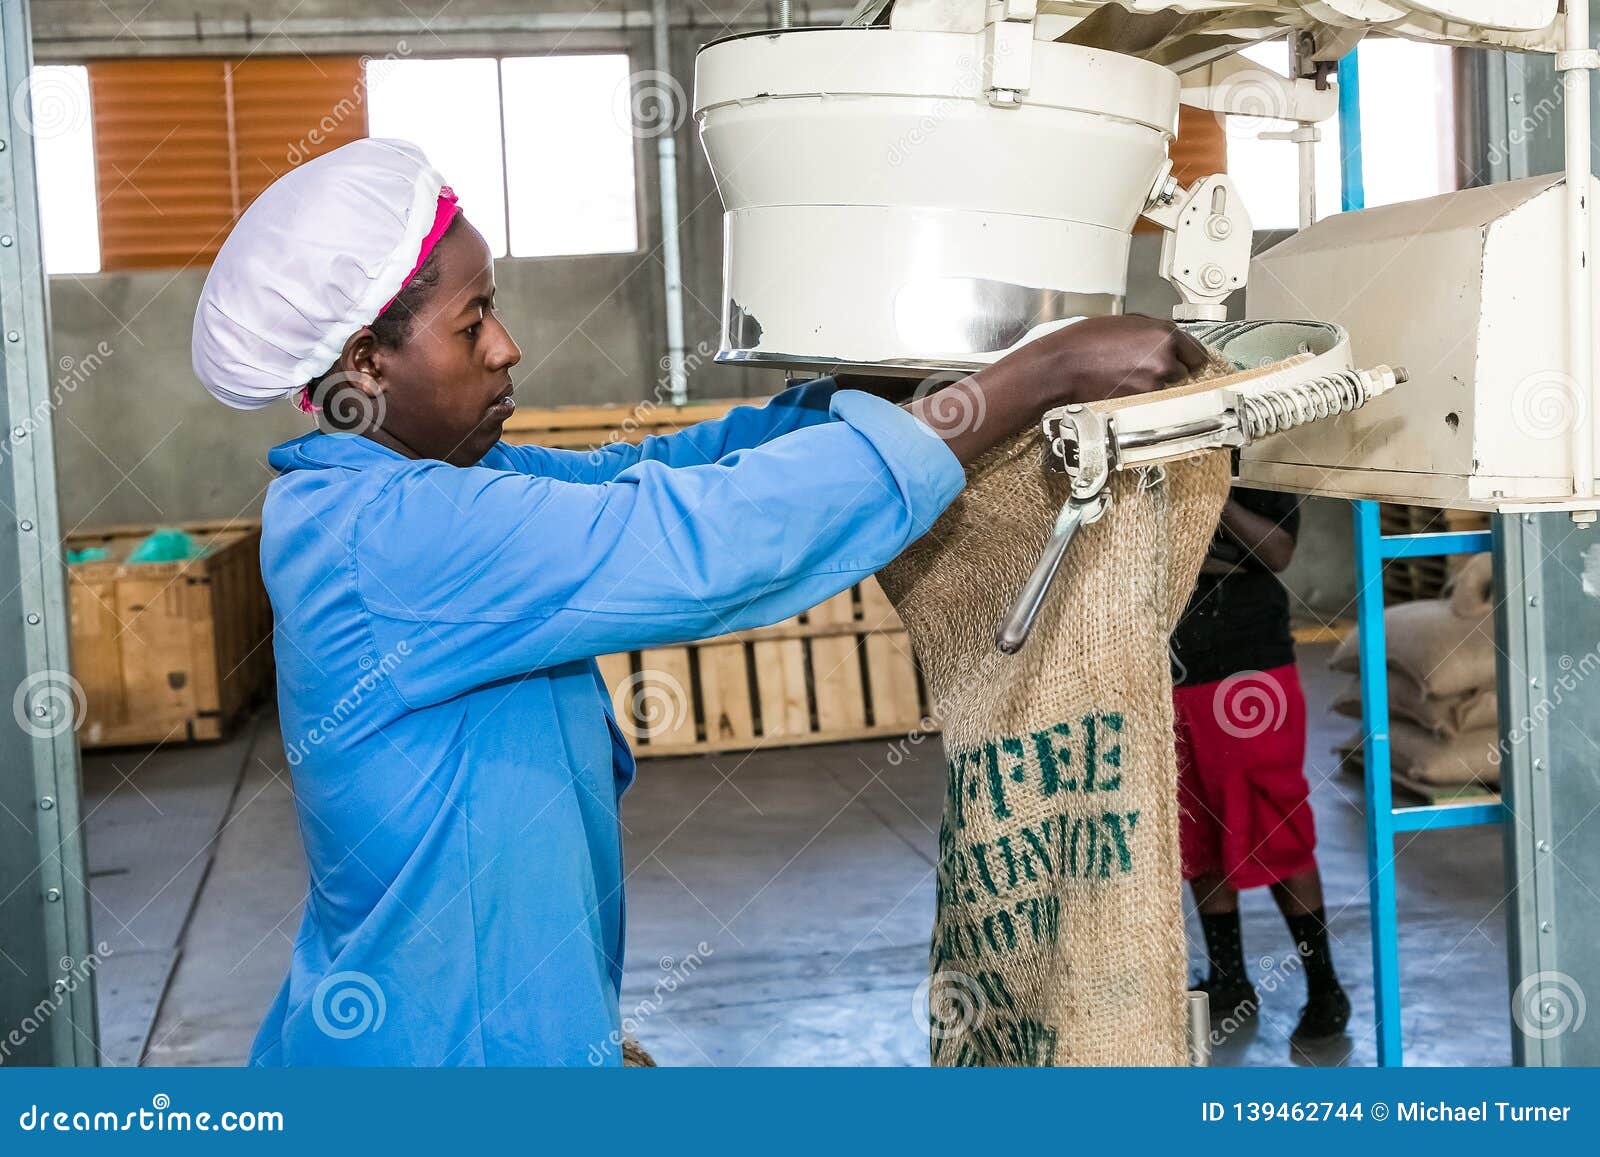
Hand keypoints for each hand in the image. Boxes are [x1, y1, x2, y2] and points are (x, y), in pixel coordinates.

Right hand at [907, 314, 1210, 465]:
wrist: (1059, 367)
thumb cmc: (1085, 340)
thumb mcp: (1124, 323)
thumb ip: (1153, 332)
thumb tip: (1169, 342)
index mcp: (1165, 334)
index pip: (1197, 355)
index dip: (1186, 359)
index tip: (1177, 363)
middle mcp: (1165, 360)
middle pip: (1184, 375)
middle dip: (1169, 373)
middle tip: (1144, 370)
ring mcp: (1153, 384)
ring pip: (1167, 392)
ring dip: (1154, 388)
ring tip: (1128, 380)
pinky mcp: (1138, 403)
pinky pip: (1149, 404)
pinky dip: (1140, 400)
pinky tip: (1121, 390)